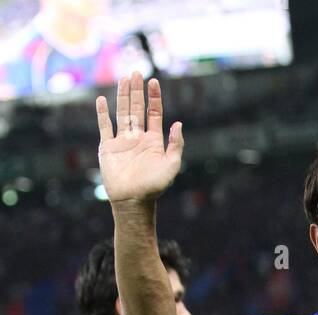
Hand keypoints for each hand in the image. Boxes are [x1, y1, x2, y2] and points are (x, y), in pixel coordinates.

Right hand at [96, 73, 182, 204]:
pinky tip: (102, 100)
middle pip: (137, 109)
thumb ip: (175, 145)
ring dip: (123, 96)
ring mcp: (122, 141)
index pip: (154, 114)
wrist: (132, 201)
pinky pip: (104, 126)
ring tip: (124, 79)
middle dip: (137, 91)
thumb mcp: (171, 166)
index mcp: (153, 141)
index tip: (153, 81)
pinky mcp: (108, 147)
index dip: (154, 98)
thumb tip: (178, 123)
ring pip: (122, 113)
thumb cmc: (153, 187)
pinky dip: (102, 113)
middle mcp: (138, 138)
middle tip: (137, 73)